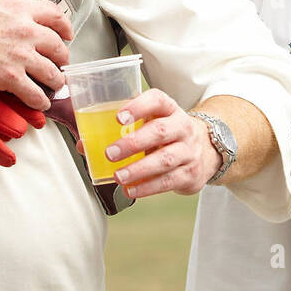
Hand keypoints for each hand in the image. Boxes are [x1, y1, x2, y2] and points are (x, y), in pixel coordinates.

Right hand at [0, 0, 72, 109]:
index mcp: (18, 10)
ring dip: (57, 82)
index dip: (65, 26)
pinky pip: (36, 93)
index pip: (54, 14)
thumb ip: (8, 15)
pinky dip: (41, 101)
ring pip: (53, 72)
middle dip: (63, 58)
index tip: (67, 34)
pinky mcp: (11, 78)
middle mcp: (24, 30)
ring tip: (55, 86)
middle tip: (61, 64)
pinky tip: (41, 103)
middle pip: (58, 46)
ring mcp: (20, 55)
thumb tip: (15, 21)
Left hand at [99, 89, 220, 197]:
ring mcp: (189, 151)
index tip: (118, 117)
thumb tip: (84, 145)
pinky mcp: (190, 173)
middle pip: (160, 131)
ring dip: (138, 169)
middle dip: (133, 143)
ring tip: (118, 176)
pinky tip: (130, 190)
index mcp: (169, 109)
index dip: (138, 107)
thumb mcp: (150, 124)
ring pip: (164, 159)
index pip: (157, 100)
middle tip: (109, 153)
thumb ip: (120, 130)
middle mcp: (182, 127)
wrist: (206, 150)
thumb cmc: (166, 134)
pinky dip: (147, 187)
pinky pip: (168, 181)